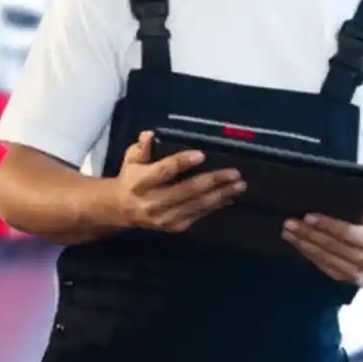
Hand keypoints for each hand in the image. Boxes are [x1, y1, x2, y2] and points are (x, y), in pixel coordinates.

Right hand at [111, 131, 246, 232]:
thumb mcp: (131, 159)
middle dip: (212, 181)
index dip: (181, 162)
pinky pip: (199, 215)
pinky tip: (230, 197)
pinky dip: (216, 206)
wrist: (123, 210)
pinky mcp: (174, 226)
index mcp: (141, 182)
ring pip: (197, 205)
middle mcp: (153, 202)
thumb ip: (141, 147)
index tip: (201, 154)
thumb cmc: (132, 177)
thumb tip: (150, 134)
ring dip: (221, 195)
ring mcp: (165, 218)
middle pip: (186, 190)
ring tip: (239, 185)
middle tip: (234, 172)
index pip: (163, 171)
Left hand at [282, 212, 362, 287]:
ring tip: (287, 233)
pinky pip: (323, 267)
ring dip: (303, 245)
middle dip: (308, 234)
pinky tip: (298, 245)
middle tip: (289, 223)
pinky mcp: (345, 281)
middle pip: (331, 246)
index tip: (308, 216)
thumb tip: (358, 211)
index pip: (346, 233)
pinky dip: (309, 255)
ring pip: (324, 258)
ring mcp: (353, 274)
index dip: (326, 225)